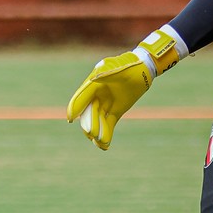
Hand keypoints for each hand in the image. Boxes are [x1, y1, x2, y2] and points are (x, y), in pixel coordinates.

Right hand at [67, 26, 184, 150]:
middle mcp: (96, 95)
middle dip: (90, 123)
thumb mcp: (120, 69)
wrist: (143, 69)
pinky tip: (104, 146)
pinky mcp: (114, 112)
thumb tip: (94, 78)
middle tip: (92, 133)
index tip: (70, 118)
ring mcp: (105, 104)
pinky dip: (106, 135)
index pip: (82, 96)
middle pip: (89, 112)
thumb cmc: (130, 66)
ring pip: (98, 120)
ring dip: (98, 132)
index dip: (76, 107)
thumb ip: (108, 73)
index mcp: (94, 83)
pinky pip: (108, 125)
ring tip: (100, 143)